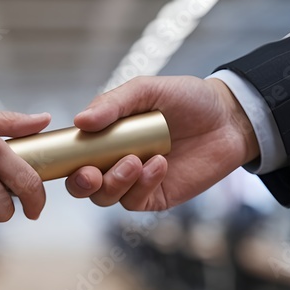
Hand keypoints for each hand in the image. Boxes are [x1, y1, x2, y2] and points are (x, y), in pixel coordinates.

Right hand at [66, 76, 259, 210]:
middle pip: (81, 184)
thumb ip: (113, 103)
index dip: (60, 160)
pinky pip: (136, 200)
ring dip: (114, 182)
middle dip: (80, 183)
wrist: (229, 118)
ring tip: (135, 160)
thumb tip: (80, 121)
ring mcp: (134, 181)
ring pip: (105, 196)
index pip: (70, 153)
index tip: (63, 156)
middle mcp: (113, 160)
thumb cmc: (187, 99)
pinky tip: (159, 164)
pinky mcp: (156, 195)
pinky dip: (143, 184)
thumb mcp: (148, 90)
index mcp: (104, 135)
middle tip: (91, 172)